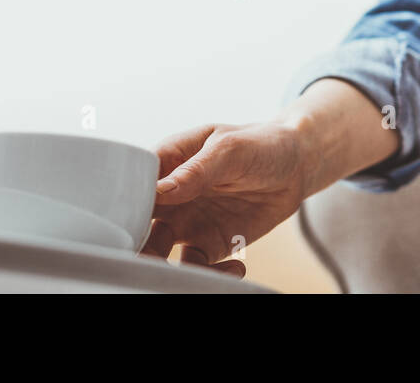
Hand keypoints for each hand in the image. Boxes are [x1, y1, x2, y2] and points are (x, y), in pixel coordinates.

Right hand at [139, 119, 312, 279]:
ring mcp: (185, 222)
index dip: (124, 202)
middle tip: (149, 254)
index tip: (131, 219)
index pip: (132, 183)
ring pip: (156, 252)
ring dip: (161, 266)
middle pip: (135, 223)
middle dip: (133, 242)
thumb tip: (161, 191)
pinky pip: (194, 268)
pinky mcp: (207, 245)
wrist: (295, 166)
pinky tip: (236, 266)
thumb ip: (196, 170)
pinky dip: (207, 274)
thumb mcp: (230, 149)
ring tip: (188, 269)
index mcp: (167, 162)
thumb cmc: (259, 145)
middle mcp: (169, 196)